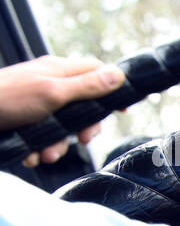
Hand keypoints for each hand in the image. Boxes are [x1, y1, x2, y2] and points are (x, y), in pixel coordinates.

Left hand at [0, 55, 124, 166]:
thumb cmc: (7, 99)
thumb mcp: (54, 93)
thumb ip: (88, 86)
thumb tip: (118, 75)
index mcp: (59, 71)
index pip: (97, 71)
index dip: (113, 88)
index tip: (122, 109)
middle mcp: (50, 84)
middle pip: (84, 105)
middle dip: (84, 128)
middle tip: (82, 140)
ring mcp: (37, 103)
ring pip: (63, 126)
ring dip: (59, 145)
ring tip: (47, 154)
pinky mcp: (25, 121)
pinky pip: (43, 137)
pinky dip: (40, 149)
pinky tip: (32, 154)